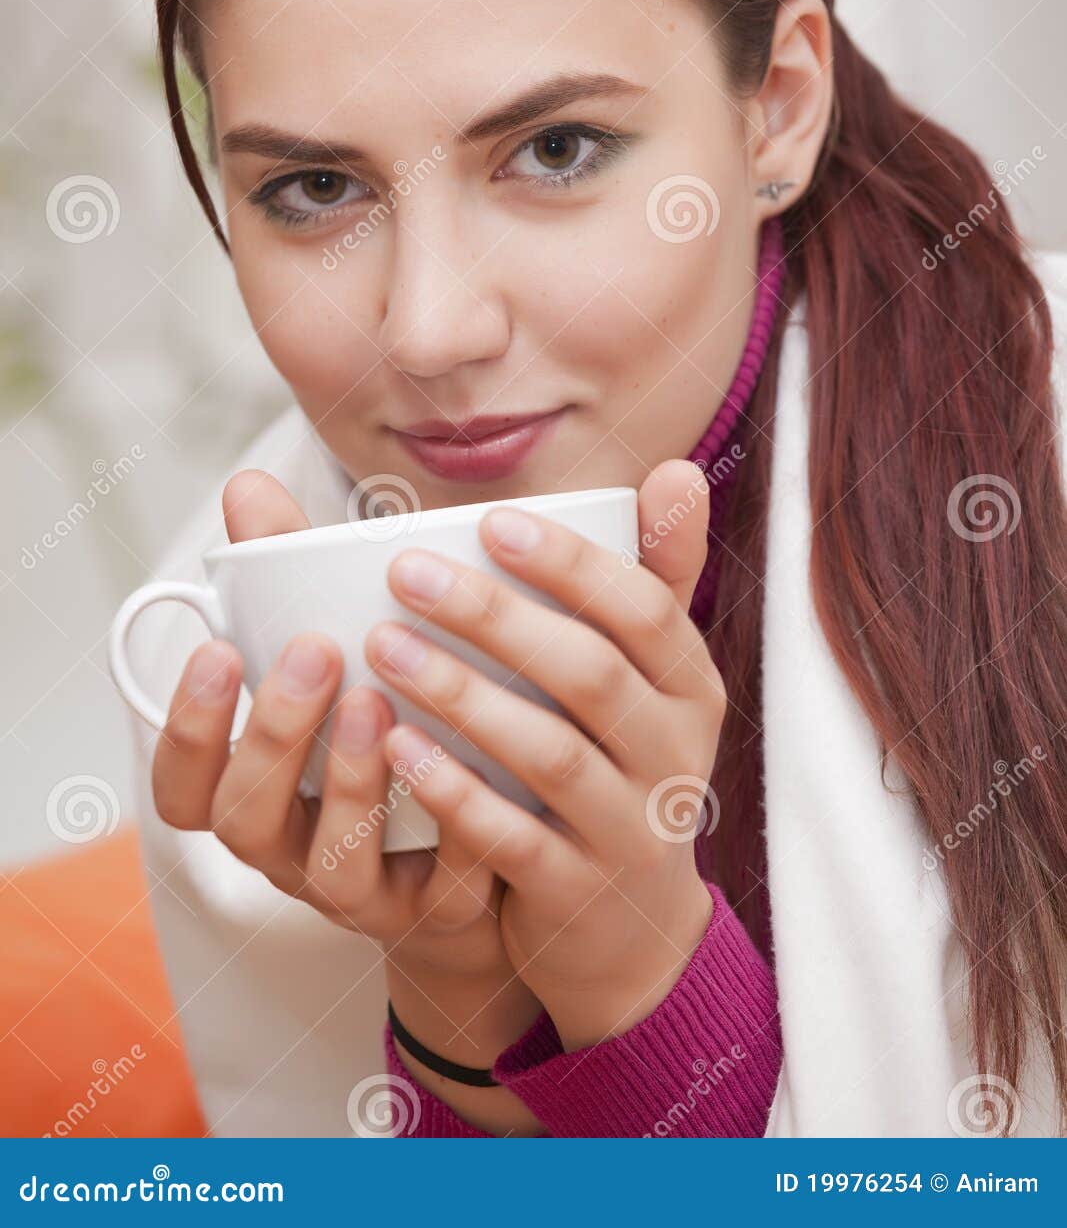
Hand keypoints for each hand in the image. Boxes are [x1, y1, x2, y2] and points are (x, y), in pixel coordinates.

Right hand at [150, 470, 543, 1106]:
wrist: (486, 837)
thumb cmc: (392, 721)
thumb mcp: (336, 652)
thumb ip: (287, 577)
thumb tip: (248, 486)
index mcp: (255, 790)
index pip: (183, 785)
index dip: (190, 727)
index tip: (218, 648)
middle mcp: (293, 849)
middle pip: (248, 818)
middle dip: (275, 733)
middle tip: (316, 650)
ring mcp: (364, 890)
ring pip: (333, 867)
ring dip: (351, 783)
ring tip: (378, 701)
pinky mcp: (440, 911)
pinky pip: (441, 890)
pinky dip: (453, 832)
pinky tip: (474, 771)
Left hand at [363, 458, 722, 1049]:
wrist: (629, 930)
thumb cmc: (619, 764)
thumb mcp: (650, 680)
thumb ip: (652, 577)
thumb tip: (675, 469)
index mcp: (688, 686)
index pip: (643, 610)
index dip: (571, 565)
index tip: (491, 524)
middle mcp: (674, 754)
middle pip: (588, 673)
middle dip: (495, 617)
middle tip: (405, 572)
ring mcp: (630, 829)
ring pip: (548, 754)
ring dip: (462, 696)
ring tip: (382, 647)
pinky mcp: (578, 893)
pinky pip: (513, 838)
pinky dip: (455, 791)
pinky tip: (395, 748)